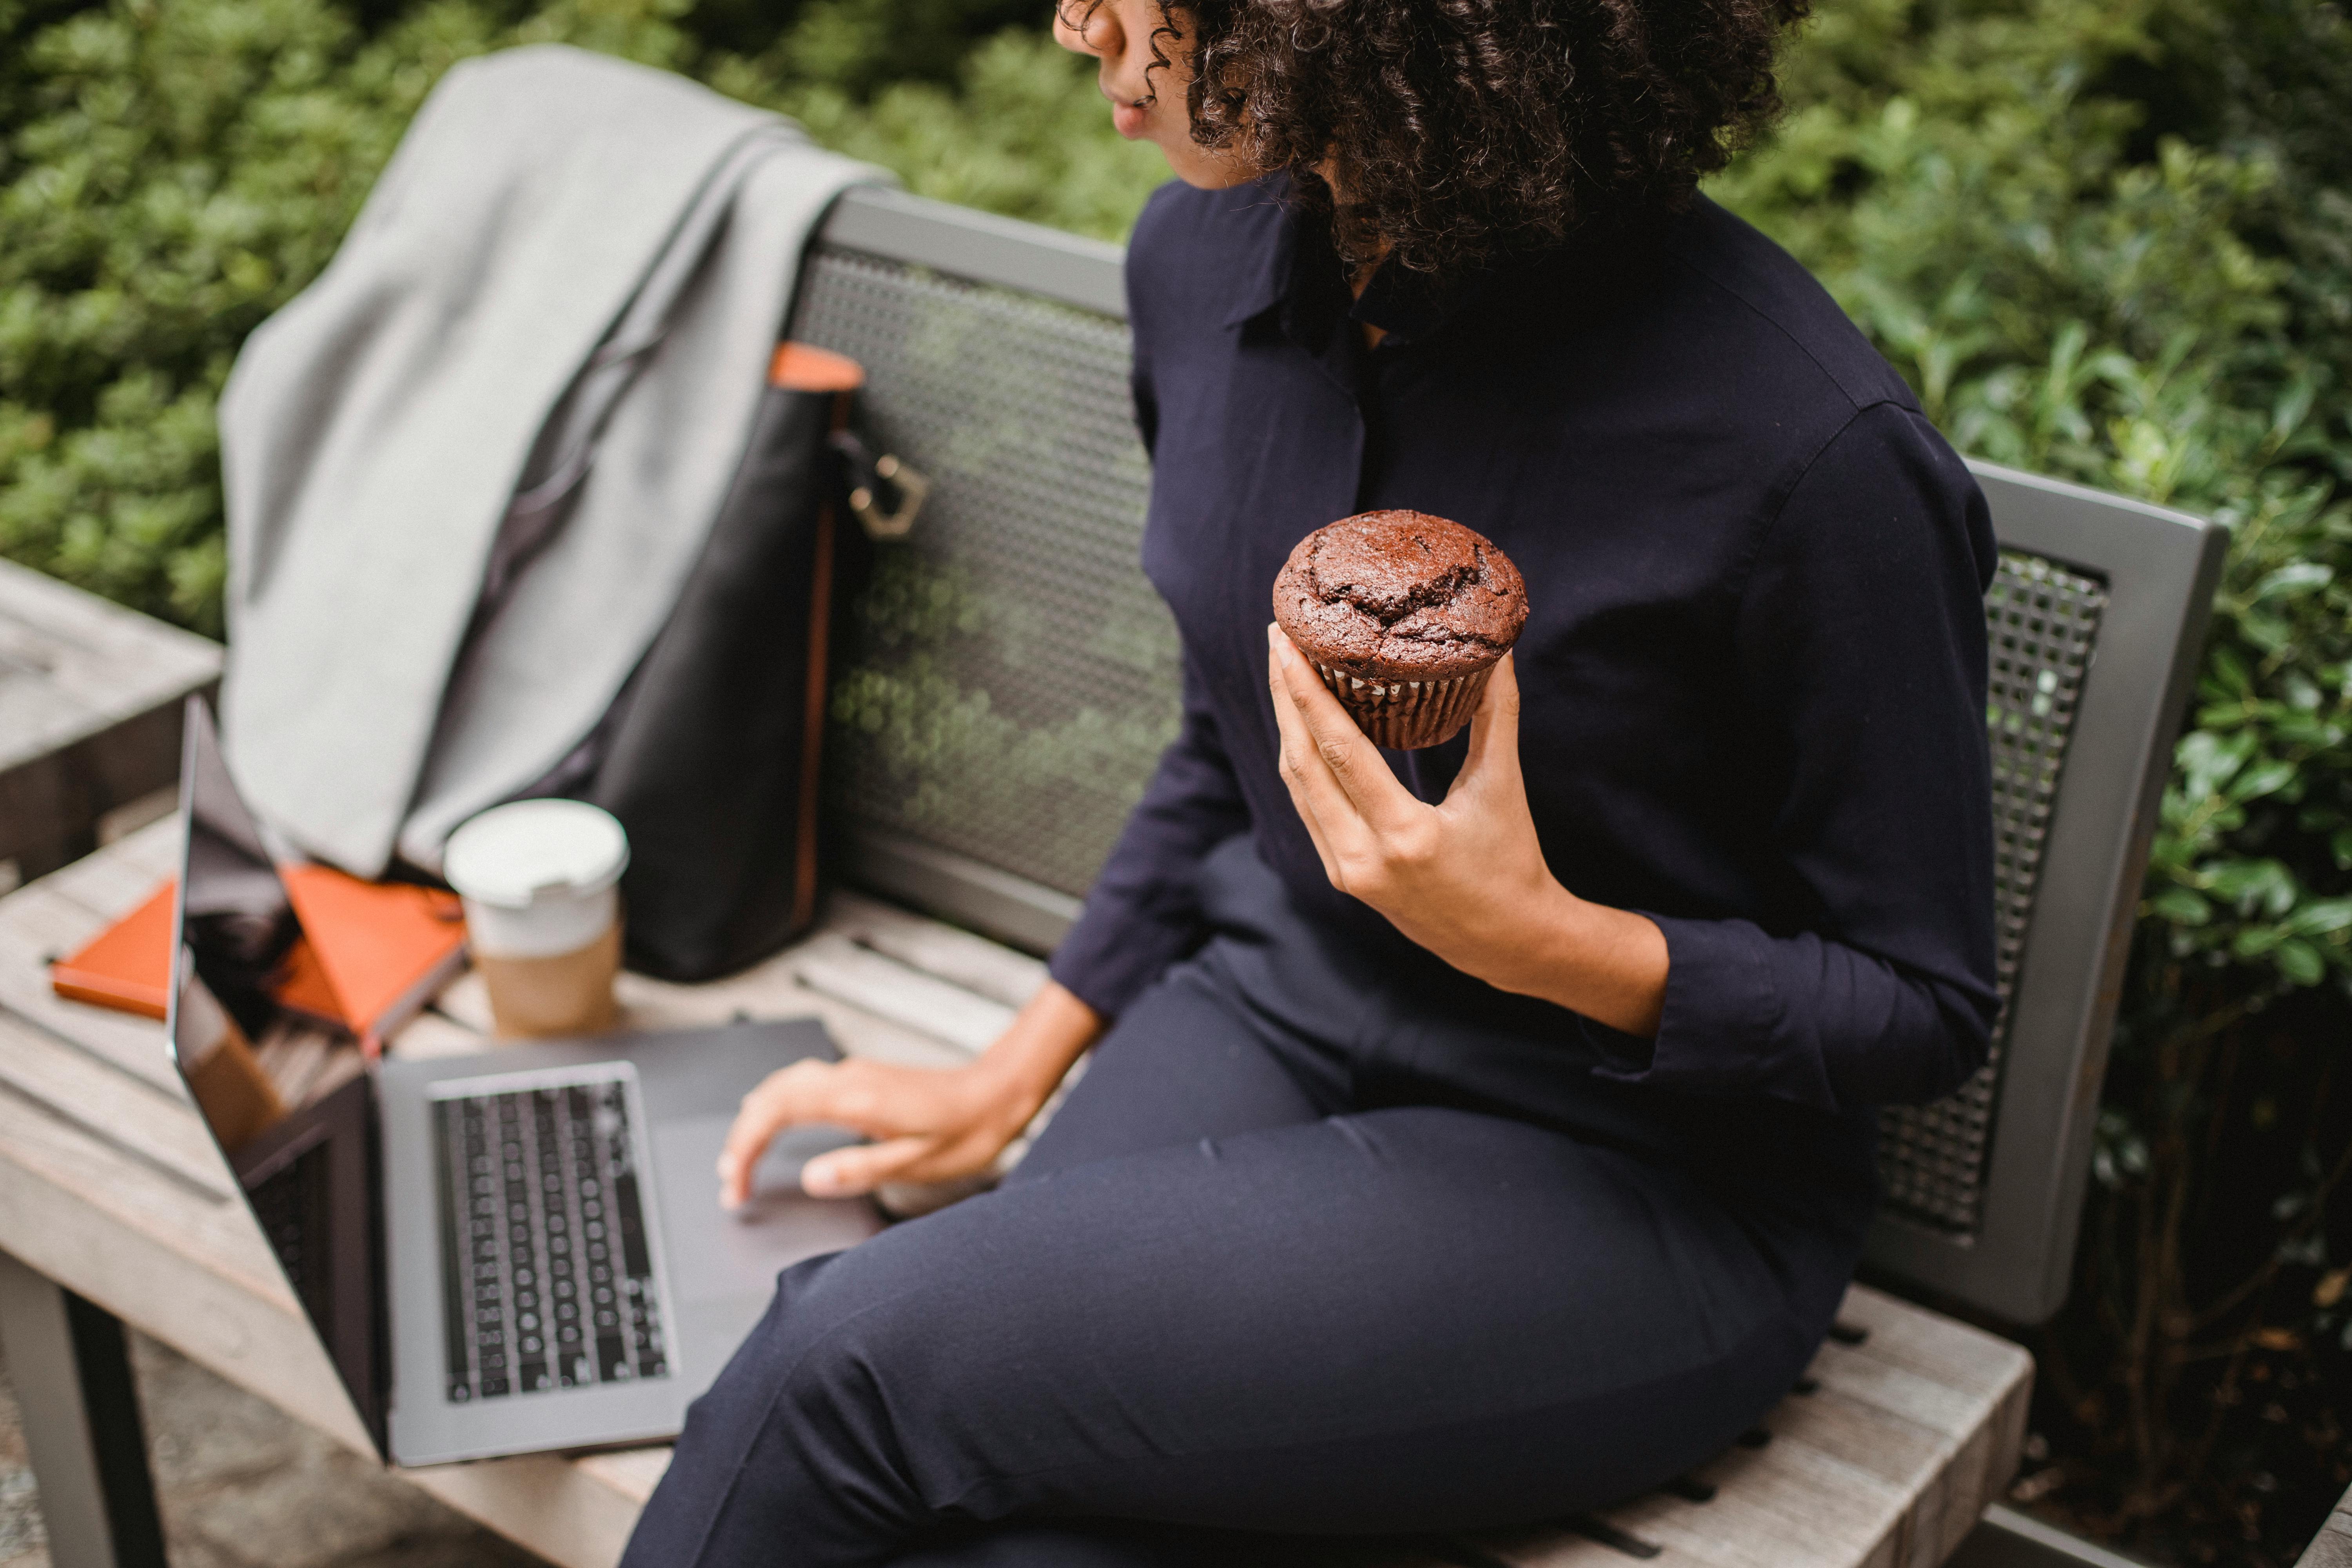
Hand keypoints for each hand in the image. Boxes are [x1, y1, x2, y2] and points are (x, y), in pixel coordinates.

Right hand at [717, 981, 1101, 1204]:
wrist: (1000, 1092)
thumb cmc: (968, 1128)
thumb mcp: (917, 1163)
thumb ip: (860, 1169)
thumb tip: (811, 1179)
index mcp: (856, 1098)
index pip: (776, 1112)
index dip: (745, 1147)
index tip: (736, 1184)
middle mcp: (850, 1078)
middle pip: (771, 1094)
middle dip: (742, 1135)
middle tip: (731, 1181)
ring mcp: (856, 1074)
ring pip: (785, 1083)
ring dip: (757, 1117)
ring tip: (742, 1157)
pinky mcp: (864, 1078)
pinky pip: (805, 1083)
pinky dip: (779, 1105)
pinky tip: (775, 1122)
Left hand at [1266, 624, 1667, 1035]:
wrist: (1507, 940)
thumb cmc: (1512, 861)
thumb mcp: (1503, 786)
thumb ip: (1497, 715)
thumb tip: (1499, 650)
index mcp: (1405, 835)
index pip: (1339, 750)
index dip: (1306, 693)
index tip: (1286, 643)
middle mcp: (1363, 858)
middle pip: (1302, 763)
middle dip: (1283, 697)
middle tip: (1277, 640)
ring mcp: (1347, 872)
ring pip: (1298, 787)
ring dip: (1287, 727)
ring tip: (1283, 672)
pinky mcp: (1343, 877)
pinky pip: (1308, 808)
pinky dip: (1301, 762)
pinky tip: (1300, 726)